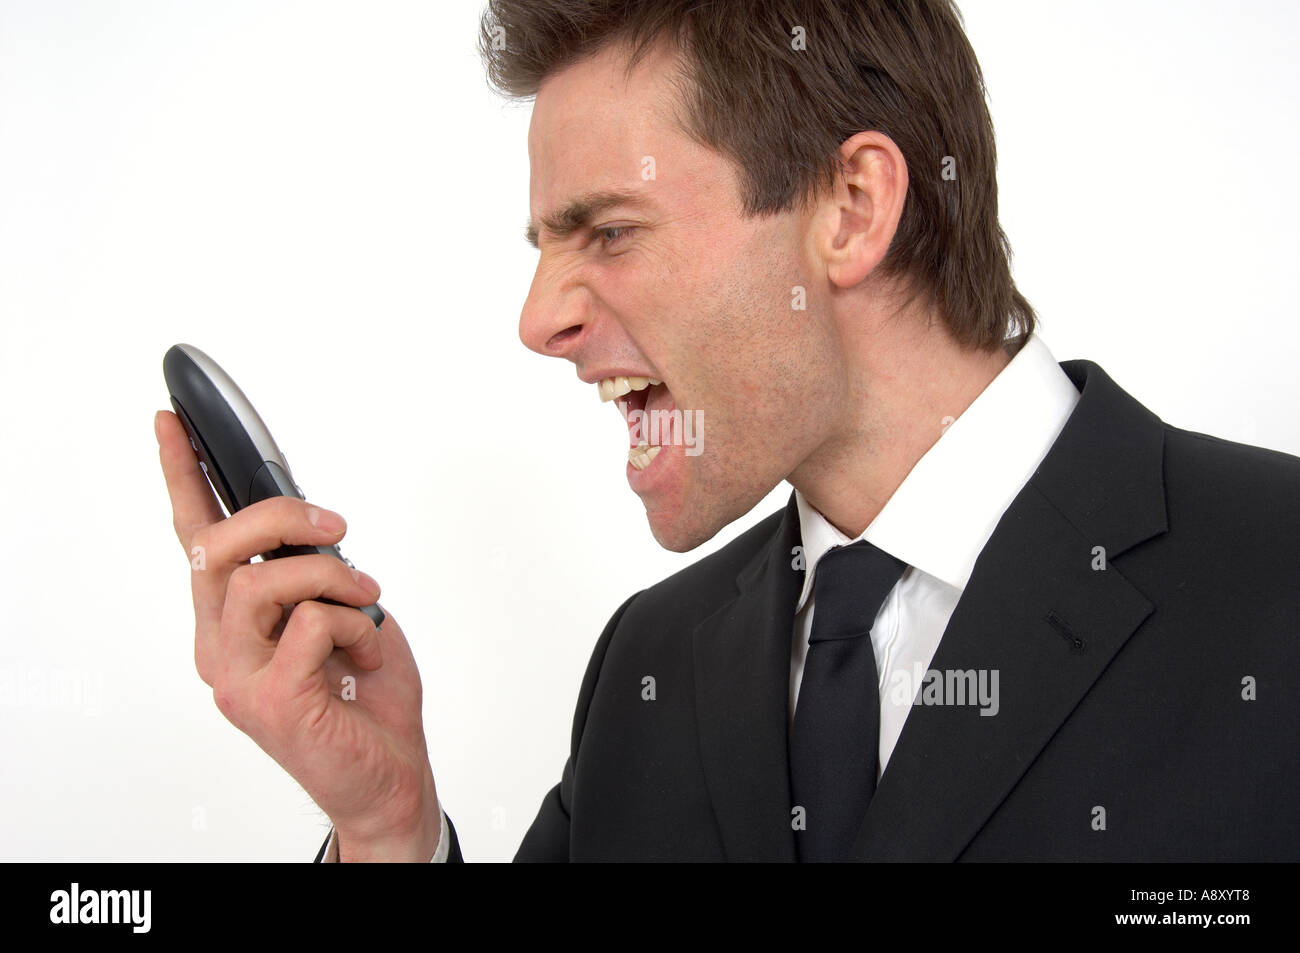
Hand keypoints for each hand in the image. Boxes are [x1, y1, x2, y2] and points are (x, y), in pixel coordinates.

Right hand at [155, 409, 440, 860]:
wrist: (390, 777)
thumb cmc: (367, 697)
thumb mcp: (344, 615)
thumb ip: (313, 574)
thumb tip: (309, 526)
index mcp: (233, 624)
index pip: (196, 541)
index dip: (184, 479)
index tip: (171, 423)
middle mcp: (221, 648)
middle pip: (214, 548)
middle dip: (278, 515)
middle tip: (335, 526)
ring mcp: (238, 678)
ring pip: (258, 581)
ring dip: (329, 576)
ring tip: (367, 602)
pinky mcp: (269, 701)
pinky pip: (309, 623)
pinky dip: (353, 623)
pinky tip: (366, 653)